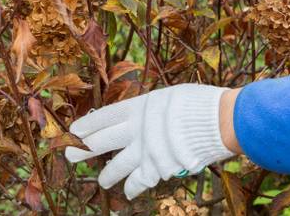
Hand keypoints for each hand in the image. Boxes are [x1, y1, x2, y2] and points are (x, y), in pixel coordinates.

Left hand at [65, 84, 235, 199]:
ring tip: (103, 181)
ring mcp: (147, 150)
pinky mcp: (159, 168)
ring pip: (118, 166)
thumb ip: (151, 111)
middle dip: (84, 148)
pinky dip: (134, 187)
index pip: (105, 116)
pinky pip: (140, 181)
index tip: (73, 130)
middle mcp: (137, 129)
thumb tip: (141, 118)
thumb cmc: (198, 104)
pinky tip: (129, 191)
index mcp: (139, 106)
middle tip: (70, 155)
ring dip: (108, 175)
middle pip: (103, 141)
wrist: (220, 120)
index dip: (88, 124)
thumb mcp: (169, 98)